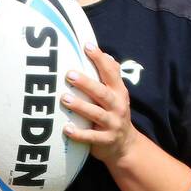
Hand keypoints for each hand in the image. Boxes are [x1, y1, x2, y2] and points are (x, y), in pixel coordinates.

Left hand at [62, 45, 136, 164]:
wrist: (125, 145)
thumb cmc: (115, 113)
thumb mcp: (117, 94)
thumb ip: (111, 76)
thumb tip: (106, 55)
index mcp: (119, 92)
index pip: (111, 72)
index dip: (100, 59)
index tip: (87, 46)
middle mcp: (117, 106)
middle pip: (102, 93)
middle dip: (86, 83)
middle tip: (69, 74)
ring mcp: (112, 124)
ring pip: (96, 114)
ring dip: (80, 106)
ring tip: (64, 98)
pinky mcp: (105, 140)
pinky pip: (91, 137)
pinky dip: (78, 134)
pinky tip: (66, 128)